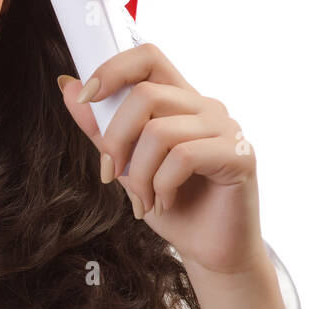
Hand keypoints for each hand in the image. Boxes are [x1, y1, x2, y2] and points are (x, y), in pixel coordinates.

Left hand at [58, 43, 265, 277]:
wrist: (209, 250)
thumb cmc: (172, 206)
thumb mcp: (125, 166)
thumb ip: (100, 128)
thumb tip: (68, 86)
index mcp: (178, 101)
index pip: (147, 57)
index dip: (113, 69)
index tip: (87, 98)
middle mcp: (204, 106)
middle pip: (145, 95)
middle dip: (115, 139)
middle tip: (111, 174)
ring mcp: (225, 128)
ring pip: (160, 131)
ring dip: (139, 174)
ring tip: (143, 201)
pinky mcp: (239, 154)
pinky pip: (184, 157)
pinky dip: (163, 185)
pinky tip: (165, 202)